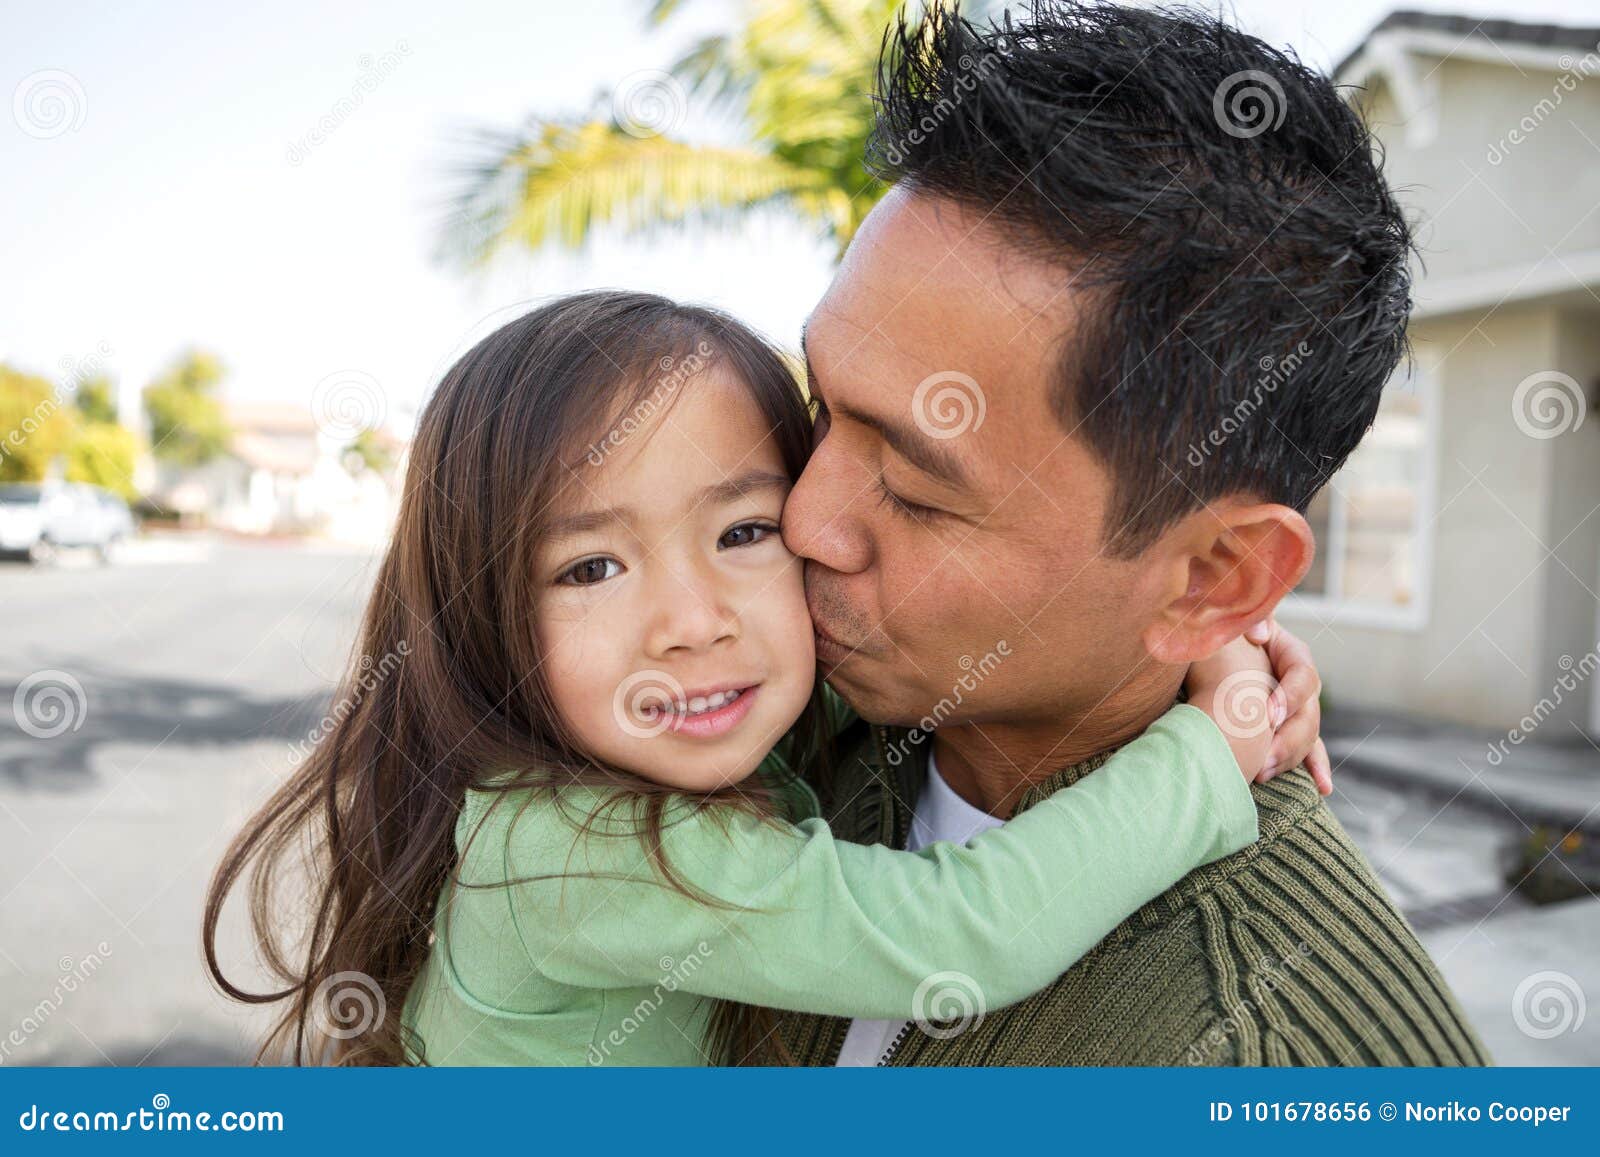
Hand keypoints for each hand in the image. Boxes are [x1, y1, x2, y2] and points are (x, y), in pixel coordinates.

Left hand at [1184, 617, 1329, 794]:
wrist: (1216, 649)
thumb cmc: (1223, 631)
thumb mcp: (1234, 619)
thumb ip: (1249, 619)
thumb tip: (1258, 633)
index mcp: (1292, 654)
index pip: (1302, 676)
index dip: (1289, 697)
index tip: (1268, 715)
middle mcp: (1301, 684)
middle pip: (1308, 714)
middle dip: (1287, 739)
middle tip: (1263, 758)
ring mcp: (1299, 709)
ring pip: (1307, 736)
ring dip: (1289, 757)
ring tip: (1261, 773)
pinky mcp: (1290, 728)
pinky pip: (1310, 750)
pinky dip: (1317, 768)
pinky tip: (1324, 788)